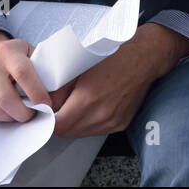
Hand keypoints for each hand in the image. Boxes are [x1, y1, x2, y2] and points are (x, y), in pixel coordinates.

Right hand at [0, 30, 52, 122]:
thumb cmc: (11, 54)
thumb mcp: (28, 52)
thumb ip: (44, 69)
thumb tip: (61, 96)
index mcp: (8, 52)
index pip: (23, 74)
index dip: (37, 93)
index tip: (47, 106)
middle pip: (8, 99)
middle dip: (25, 114)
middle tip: (34, 114)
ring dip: (14, 118)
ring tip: (22, 112)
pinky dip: (2, 117)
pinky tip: (9, 110)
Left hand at [51, 26, 185, 138]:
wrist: (145, 57)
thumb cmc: (113, 55)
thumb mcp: (79, 65)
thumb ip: (60, 87)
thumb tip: (47, 101)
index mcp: (89, 99)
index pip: (58, 126)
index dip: (47, 120)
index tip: (43, 113)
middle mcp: (102, 115)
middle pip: (69, 132)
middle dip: (58, 123)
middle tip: (53, 109)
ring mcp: (113, 121)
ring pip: (82, 133)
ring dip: (73, 124)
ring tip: (71, 106)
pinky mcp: (121, 123)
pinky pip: (97, 130)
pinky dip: (88, 123)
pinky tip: (88, 107)